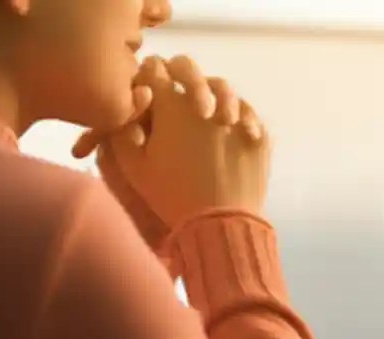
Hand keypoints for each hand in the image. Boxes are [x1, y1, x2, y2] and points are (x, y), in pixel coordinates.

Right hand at [103, 57, 271, 229]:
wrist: (219, 225)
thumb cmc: (170, 196)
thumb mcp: (133, 164)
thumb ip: (124, 125)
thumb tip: (134, 98)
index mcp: (171, 104)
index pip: (154, 69)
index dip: (149, 76)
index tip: (150, 89)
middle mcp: (205, 101)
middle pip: (189, 69)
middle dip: (182, 76)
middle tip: (181, 96)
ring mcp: (237, 116)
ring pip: (223, 88)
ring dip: (213, 96)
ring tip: (210, 116)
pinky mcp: (260, 135)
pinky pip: (248, 113)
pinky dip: (239, 117)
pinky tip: (232, 131)